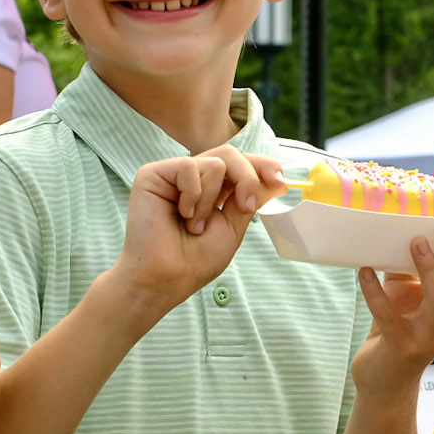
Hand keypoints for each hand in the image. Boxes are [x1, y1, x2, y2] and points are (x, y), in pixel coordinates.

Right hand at [111, 147, 285, 316]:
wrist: (165, 279)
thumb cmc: (194, 261)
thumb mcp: (232, 227)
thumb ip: (249, 198)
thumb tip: (276, 179)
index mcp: (212, 189)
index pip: (239, 164)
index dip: (261, 165)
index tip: (280, 179)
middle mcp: (192, 178)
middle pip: (230, 154)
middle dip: (247, 178)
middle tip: (244, 207)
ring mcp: (172, 175)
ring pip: (214, 162)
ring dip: (211, 200)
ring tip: (195, 225)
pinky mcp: (152, 174)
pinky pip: (188, 167)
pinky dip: (193, 194)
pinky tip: (182, 215)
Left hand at [353, 222, 433, 394]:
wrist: (383, 377)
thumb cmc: (400, 327)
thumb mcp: (411, 293)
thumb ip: (412, 264)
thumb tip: (405, 225)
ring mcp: (427, 336)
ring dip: (429, 268)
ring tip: (416, 241)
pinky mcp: (400, 345)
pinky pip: (389, 316)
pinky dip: (375, 291)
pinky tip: (365, 271)